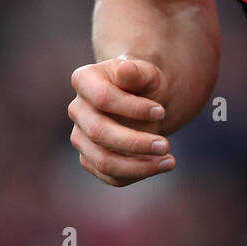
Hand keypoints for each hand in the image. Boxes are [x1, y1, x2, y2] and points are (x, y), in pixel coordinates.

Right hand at [68, 55, 174, 186]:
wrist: (143, 99)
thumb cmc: (143, 82)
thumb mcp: (146, 72)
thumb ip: (137, 71)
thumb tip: (124, 70)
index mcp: (84, 80)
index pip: (102, 98)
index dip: (133, 108)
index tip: (162, 112)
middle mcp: (77, 110)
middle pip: (99, 133)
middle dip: (135, 142)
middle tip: (166, 145)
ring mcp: (81, 137)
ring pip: (103, 160)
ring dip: (138, 166)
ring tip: (169, 161)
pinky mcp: (90, 159)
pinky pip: (110, 176)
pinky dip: (137, 173)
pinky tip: (160, 165)